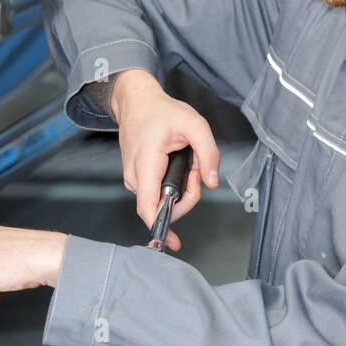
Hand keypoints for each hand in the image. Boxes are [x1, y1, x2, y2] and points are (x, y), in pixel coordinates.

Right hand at [110, 69, 220, 251]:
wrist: (137, 102)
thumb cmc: (163, 112)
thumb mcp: (195, 123)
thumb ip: (208, 153)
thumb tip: (212, 183)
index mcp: (146, 163)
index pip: (148, 206)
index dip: (161, 226)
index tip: (172, 242)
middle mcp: (135, 176)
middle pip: (165, 205)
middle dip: (188, 192)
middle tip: (195, 167)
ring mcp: (133, 179)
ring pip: (164, 200)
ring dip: (182, 186)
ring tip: (185, 158)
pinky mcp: (137, 180)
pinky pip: (159, 193)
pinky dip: (174, 182)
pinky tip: (176, 163)